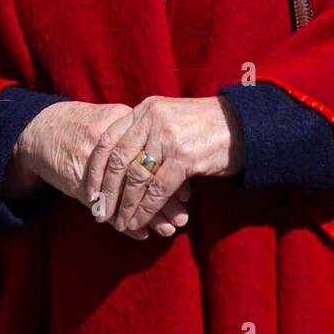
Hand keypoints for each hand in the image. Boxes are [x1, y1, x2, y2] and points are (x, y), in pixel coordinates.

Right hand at [6, 101, 190, 241]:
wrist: (44, 129)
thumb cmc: (88, 128)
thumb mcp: (116, 125)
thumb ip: (143, 141)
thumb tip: (179, 171)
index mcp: (122, 123)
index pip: (153, 154)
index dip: (171, 177)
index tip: (187, 197)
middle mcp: (109, 142)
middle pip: (142, 176)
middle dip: (164, 201)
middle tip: (181, 220)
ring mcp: (92, 162)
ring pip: (125, 194)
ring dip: (147, 215)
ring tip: (166, 230)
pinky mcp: (78, 181)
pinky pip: (106, 206)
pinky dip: (122, 221)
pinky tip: (140, 234)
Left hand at [85, 95, 244, 235]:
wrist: (243, 126)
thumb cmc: (206, 128)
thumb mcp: (170, 120)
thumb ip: (145, 133)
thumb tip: (122, 164)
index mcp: (145, 109)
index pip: (108, 139)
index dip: (96, 168)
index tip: (90, 191)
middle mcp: (152, 119)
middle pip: (118, 161)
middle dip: (107, 191)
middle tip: (100, 213)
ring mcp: (168, 137)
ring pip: (136, 178)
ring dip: (125, 206)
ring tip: (120, 223)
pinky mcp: (184, 157)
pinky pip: (157, 190)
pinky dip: (145, 209)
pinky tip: (139, 221)